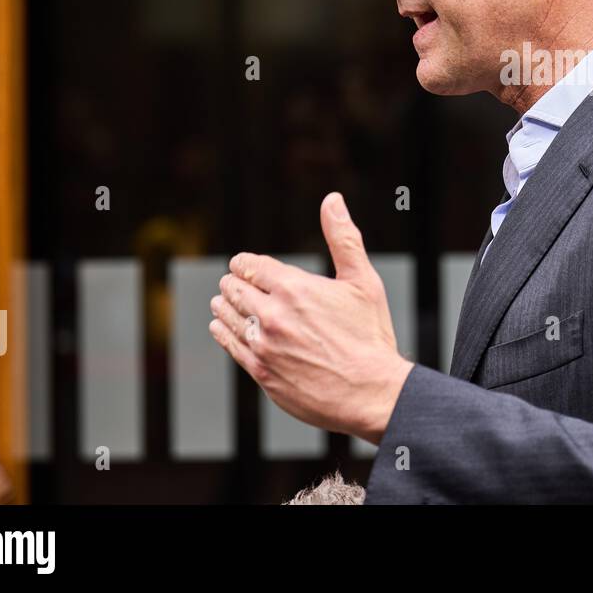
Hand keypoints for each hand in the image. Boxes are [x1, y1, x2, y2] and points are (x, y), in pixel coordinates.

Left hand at [209, 192, 413, 443]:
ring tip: (223, 301)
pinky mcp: (260, 372)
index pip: (251, 265)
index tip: (243, 263)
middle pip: (234, 288)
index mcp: (294, 288)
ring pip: (227, 316)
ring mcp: (263, 345)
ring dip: (224, 305)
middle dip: (233, 282)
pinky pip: (230, 345)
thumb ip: (344, 237)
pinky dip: (222, 331)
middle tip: (233, 282)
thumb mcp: (363, 281)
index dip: (245, 263)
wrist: (370, 392)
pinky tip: (221, 326)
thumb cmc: (371, 336)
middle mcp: (272, 315)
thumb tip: (332, 200)